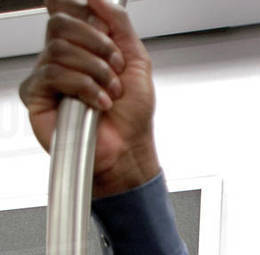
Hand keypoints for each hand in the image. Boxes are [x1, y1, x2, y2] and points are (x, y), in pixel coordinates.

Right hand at [18, 0, 159, 196]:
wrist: (129, 150)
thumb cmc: (132, 116)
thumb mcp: (137, 61)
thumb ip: (119, 24)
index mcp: (82, 45)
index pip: (66, 9)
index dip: (82, 13)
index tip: (104, 32)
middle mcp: (61, 56)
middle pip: (62, 24)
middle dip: (99, 48)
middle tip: (115, 72)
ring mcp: (47, 74)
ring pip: (59, 49)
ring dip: (95, 72)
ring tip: (109, 94)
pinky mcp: (36, 94)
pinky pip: (52, 73)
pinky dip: (83, 87)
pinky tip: (96, 104)